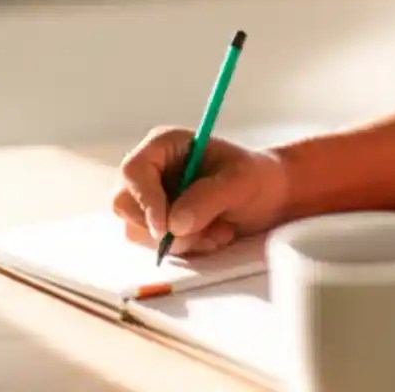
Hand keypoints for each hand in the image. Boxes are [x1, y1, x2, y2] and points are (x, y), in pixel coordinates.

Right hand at [111, 127, 288, 255]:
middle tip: (198, 234)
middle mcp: (151, 171)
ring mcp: (152, 198)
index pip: (133, 171)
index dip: (144, 200)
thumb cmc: (256, 177)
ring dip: (178, 240)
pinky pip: (154, 246)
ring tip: (215, 231)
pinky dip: (184, 248)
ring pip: (137, 230)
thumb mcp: (240, 182)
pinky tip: (211, 236)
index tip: (166, 228)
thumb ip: (207, 198)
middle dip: (159, 227)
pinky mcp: (159, 223)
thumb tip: (175, 223)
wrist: (270, 197)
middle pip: (124, 204)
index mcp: (164, 146)